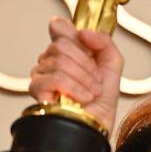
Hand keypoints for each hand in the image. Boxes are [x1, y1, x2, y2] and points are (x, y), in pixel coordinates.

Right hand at [28, 16, 124, 134]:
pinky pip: (54, 78)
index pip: (59, 27)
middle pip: (60, 44)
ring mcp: (41, 76)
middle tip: (96, 79)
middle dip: (86, 64)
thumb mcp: (113, 64)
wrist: (99, 124)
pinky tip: (83, 97)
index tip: (89, 49)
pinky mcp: (37, 91)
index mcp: (66, 52)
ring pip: (58, 61)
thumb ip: (103, 42)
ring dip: (84, 78)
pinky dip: (74, 87)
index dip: (74, 34)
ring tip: (92, 91)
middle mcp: (50, 61)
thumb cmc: (102, 99)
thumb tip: (84, 32)